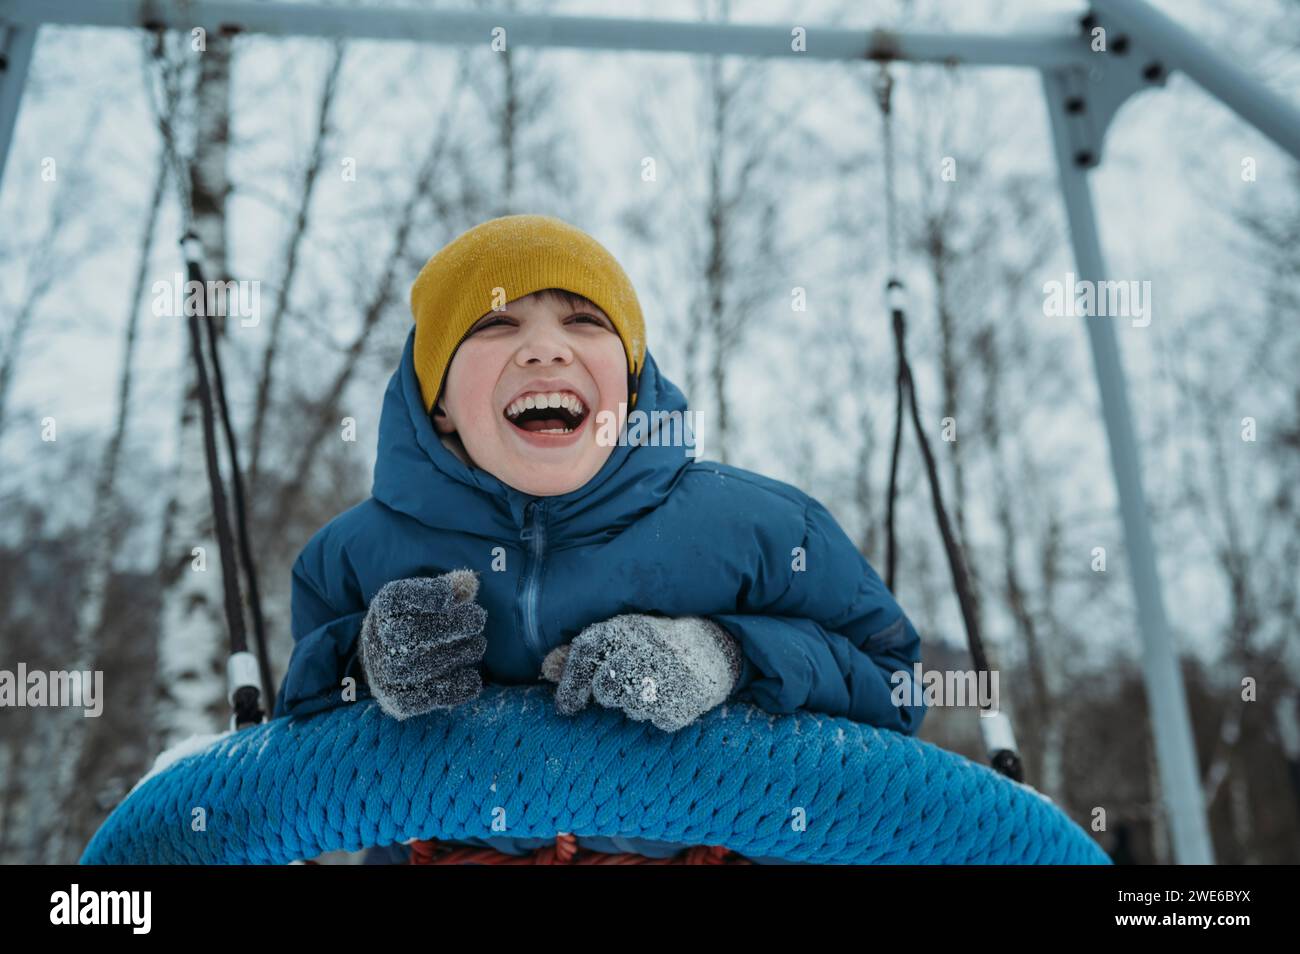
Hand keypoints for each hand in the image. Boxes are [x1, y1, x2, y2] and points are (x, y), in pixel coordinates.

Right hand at [359, 570, 487, 719]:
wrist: (386, 658)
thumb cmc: (416, 619)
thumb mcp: (428, 596)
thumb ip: (450, 588)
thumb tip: (469, 583)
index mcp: (384, 608)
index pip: (396, 599)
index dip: (423, 595)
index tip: (449, 596)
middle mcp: (377, 640)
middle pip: (410, 632)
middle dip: (451, 625)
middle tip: (479, 618)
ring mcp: (385, 673)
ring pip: (419, 666)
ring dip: (457, 654)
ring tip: (478, 645)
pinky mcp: (398, 701)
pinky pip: (425, 697)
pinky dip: (453, 689)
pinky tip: (473, 679)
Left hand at [544, 614, 741, 731]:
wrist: (710, 647)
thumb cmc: (653, 645)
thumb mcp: (617, 639)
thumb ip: (580, 655)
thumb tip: (547, 667)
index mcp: (624, 629)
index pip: (587, 653)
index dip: (572, 683)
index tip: (566, 707)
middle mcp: (646, 648)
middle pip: (607, 689)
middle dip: (610, 694)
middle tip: (627, 685)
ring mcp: (668, 675)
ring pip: (632, 707)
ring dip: (637, 703)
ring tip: (653, 685)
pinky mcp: (686, 698)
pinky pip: (660, 719)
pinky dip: (662, 713)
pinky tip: (671, 694)